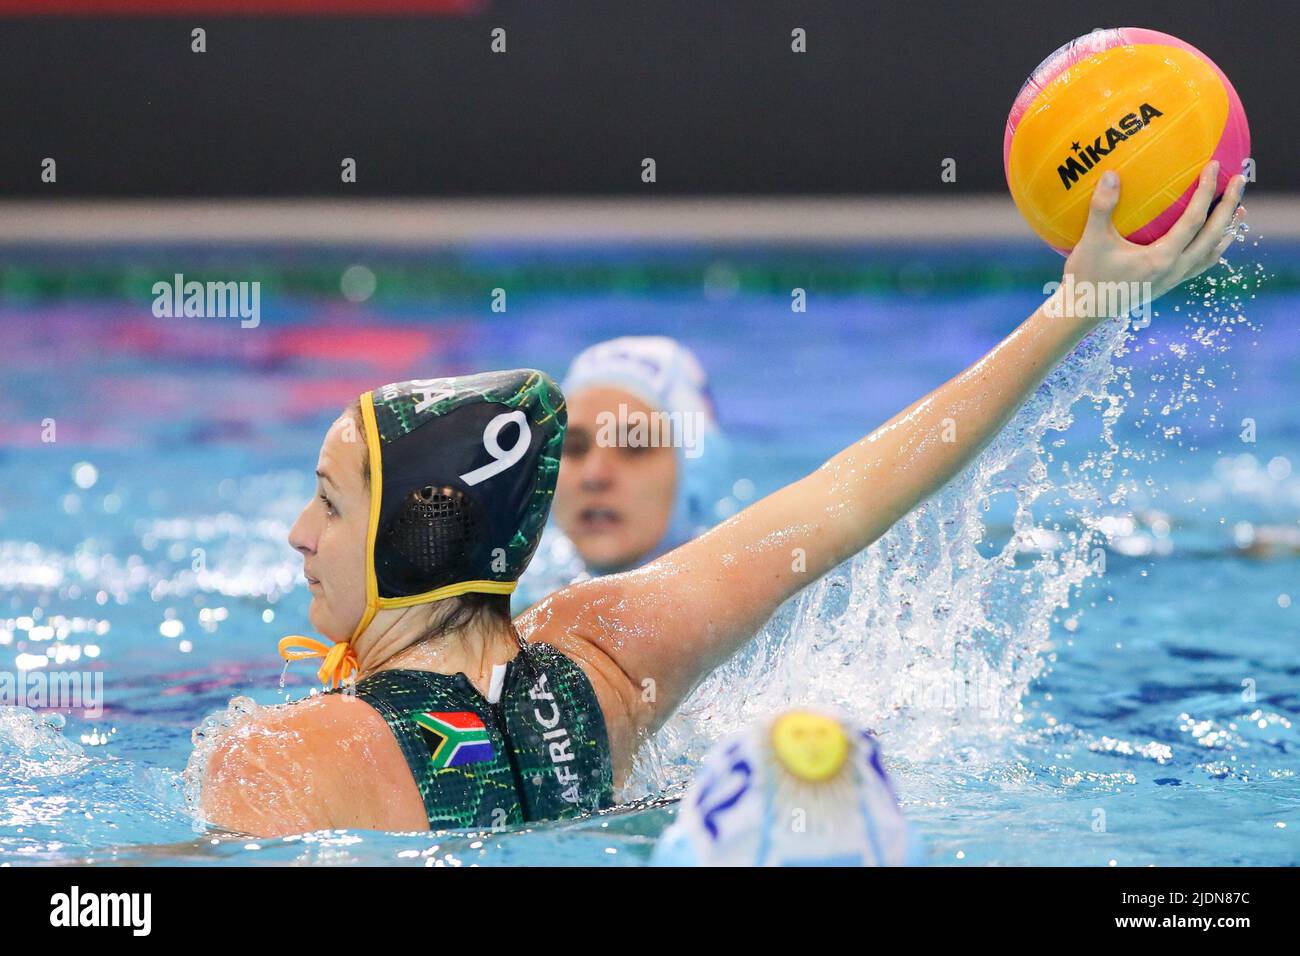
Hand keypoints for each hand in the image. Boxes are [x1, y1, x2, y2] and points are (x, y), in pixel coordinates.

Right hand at [1062, 160, 1246, 322]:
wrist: (1082, 313)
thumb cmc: (1086, 277)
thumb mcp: (1091, 241)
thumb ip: (1102, 207)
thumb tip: (1110, 174)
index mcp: (1161, 258)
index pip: (1194, 220)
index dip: (1207, 191)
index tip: (1213, 167)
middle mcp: (1174, 270)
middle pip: (1213, 235)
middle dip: (1229, 206)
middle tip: (1240, 180)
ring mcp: (1172, 279)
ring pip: (1211, 253)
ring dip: (1227, 230)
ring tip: (1239, 211)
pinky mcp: (1166, 285)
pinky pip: (1199, 265)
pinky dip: (1213, 250)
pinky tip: (1212, 241)